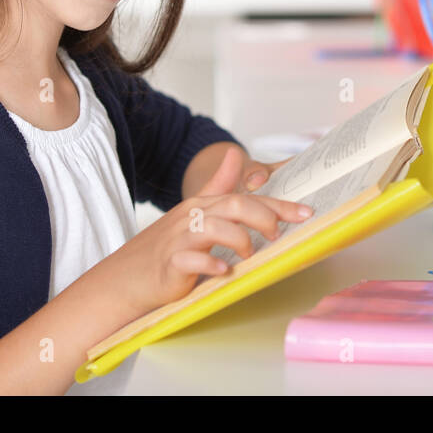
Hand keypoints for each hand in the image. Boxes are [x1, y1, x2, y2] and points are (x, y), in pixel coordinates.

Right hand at [95, 146, 313, 316]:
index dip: (278, 205)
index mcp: (204, 205)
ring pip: (215, 228)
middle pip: (235, 206)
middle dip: (265, 217)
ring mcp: (180, 240)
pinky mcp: (171, 264)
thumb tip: (235, 154)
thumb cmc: (167, 245)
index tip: (305, 212)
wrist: (126, 277)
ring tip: (251, 255)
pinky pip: (192, 261)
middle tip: (279, 234)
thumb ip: (218, 184)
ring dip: (240, 240)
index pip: (246, 197)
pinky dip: (210, 265)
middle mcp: (193, 217)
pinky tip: (223, 271)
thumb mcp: (194, 211)